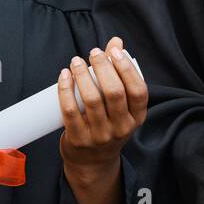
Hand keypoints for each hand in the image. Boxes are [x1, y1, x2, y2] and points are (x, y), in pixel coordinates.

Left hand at [57, 35, 147, 183]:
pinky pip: (70, 111)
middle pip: (114, 93)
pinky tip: (64, 76)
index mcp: (136, 118)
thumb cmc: (107, 123)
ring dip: (83, 75)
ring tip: (76, 62)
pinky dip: (66, 90)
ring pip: (92, 100)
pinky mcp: (79, 139)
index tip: (114, 51)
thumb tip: (116, 41)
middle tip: (93, 53)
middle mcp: (122, 128)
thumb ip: (119, 72)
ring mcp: (100, 136)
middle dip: (103, 68)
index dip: (127, 69)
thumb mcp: (120, 105)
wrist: (92, 162)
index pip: (139, 91)